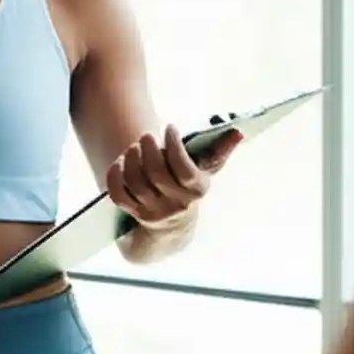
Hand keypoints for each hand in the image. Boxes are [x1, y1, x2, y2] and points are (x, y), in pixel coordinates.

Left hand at [106, 119, 242, 230]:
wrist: (173, 225)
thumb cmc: (189, 184)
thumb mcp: (206, 169)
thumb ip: (220, 149)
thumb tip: (239, 131)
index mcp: (198, 190)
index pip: (184, 169)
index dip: (174, 146)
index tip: (170, 128)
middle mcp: (177, 205)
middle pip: (156, 174)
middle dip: (149, 149)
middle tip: (147, 136)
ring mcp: (154, 212)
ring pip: (136, 182)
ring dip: (131, 159)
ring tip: (134, 147)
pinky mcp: (135, 214)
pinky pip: (119, 194)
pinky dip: (115, 175)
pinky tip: (120, 162)